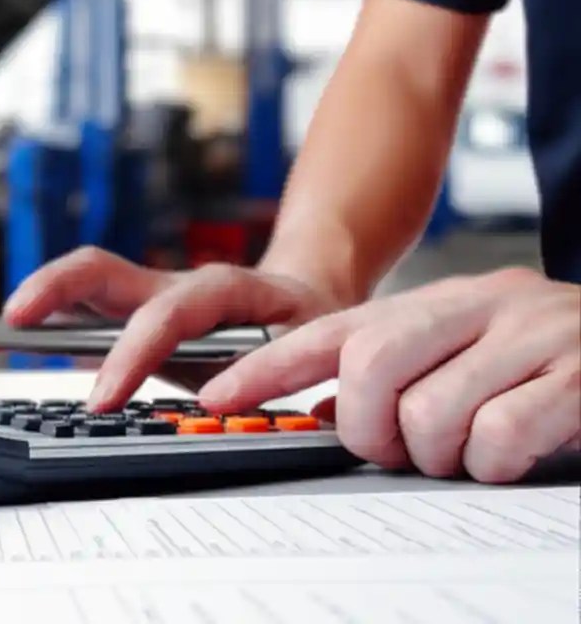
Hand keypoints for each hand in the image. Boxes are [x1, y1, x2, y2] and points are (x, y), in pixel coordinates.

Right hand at [0, 247, 343, 407]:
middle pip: (102, 268)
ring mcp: (145, 296)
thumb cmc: (302, 330)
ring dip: (30, 306)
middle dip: (53, 290)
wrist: (306, 297)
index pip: (170, 312)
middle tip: (13, 324)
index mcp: (221, 292)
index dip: (135, 353)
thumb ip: (276, 381)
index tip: (104, 400)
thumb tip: (246, 414)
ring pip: (80, 284)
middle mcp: (172, 285)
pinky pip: (77, 311)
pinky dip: (36, 326)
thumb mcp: (305, 354)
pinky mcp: (129, 314)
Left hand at [200, 268, 580, 482]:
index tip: (216, 397)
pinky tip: (514, 451)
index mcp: (444, 302)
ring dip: (441, 454)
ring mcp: (534, 334)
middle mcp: (484, 305)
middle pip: (369, 365)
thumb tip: (321, 415)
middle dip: (368, 426)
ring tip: (473, 447)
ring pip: (430, 412)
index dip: (268, 367)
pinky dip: (495, 461)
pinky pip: (500, 436)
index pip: (333, 330)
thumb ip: (398, 376)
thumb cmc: (550, 363)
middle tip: (398, 446)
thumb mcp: (466, 356)